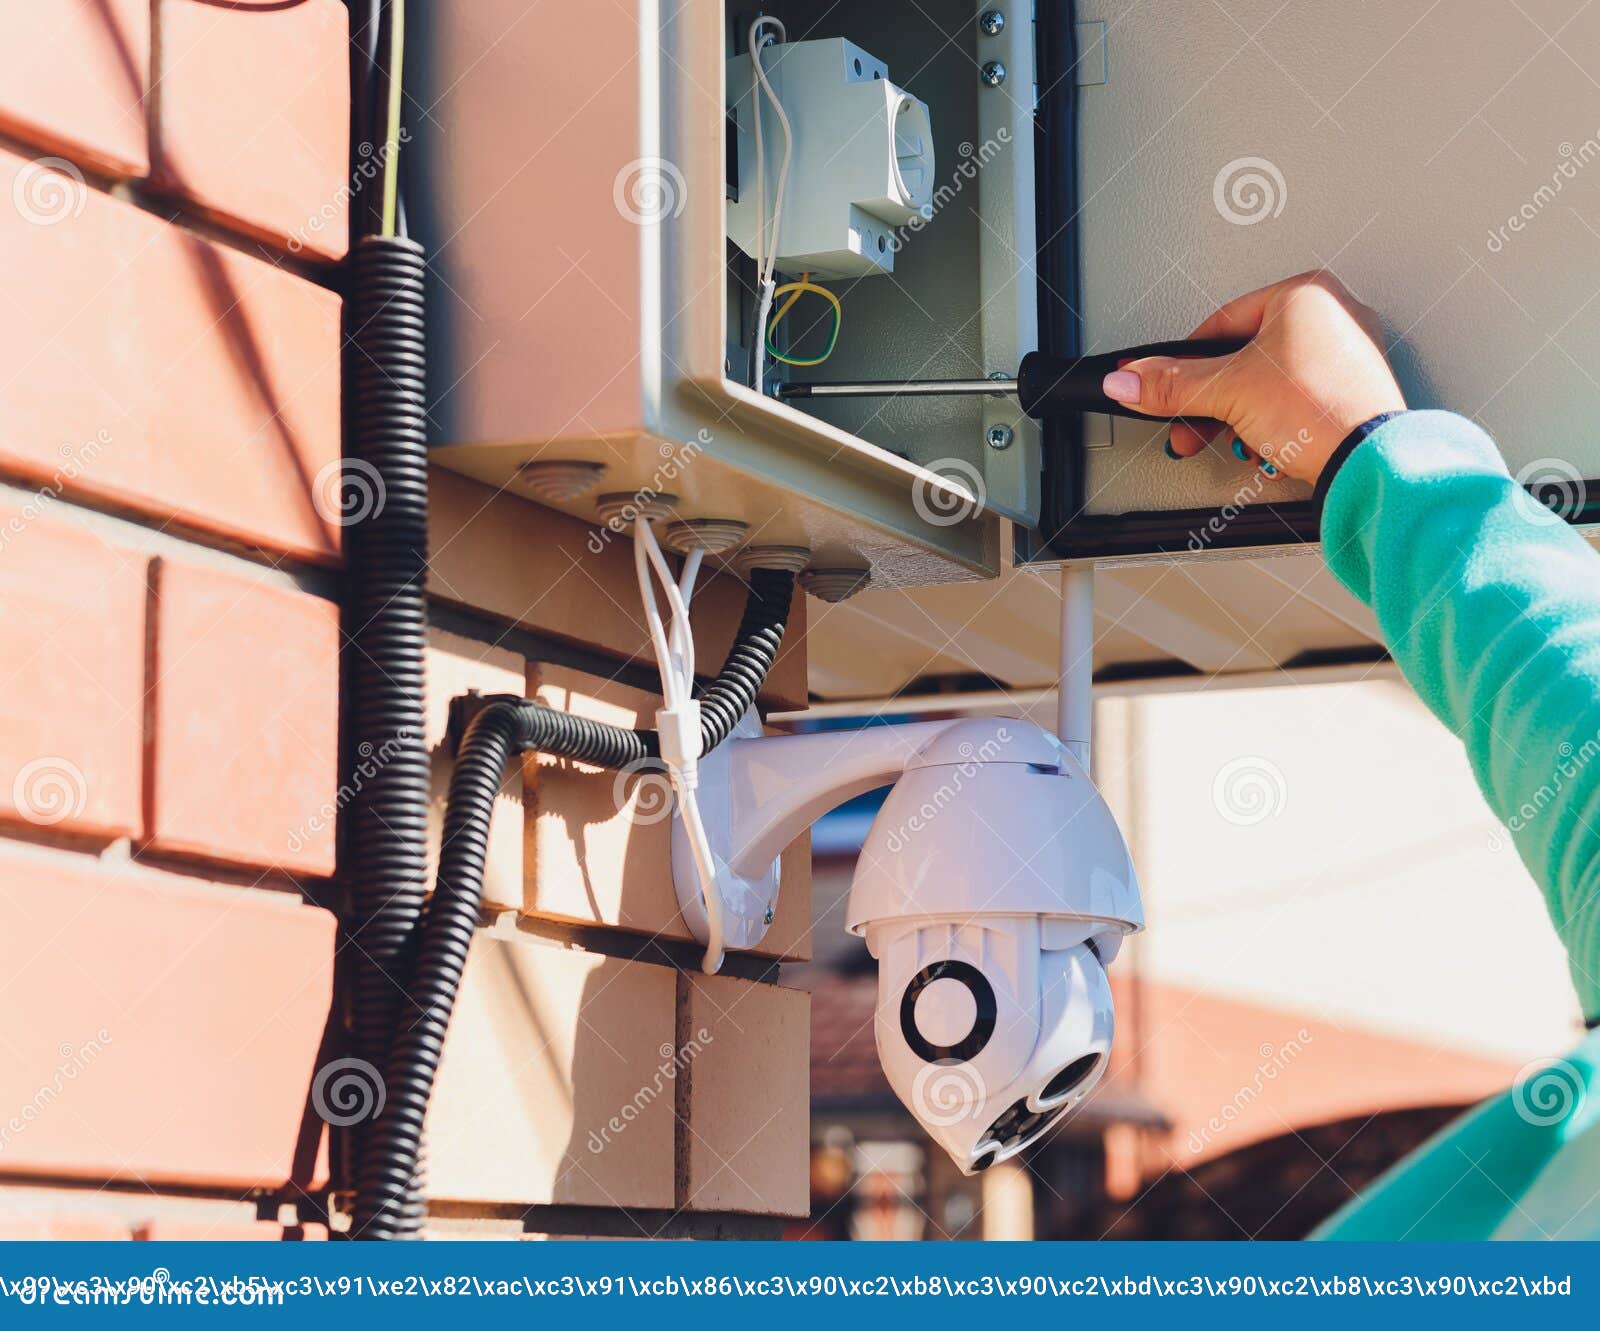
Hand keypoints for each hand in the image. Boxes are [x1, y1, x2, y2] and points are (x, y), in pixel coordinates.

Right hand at [1100, 270, 1405, 484]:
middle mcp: (1333, 314)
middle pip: (1243, 359)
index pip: (1218, 324)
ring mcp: (1348, 353)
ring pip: (1269, 384)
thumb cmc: (1321, 409)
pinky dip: (1276, 424)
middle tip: (1192, 427)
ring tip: (1243, 441)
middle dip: (1213, 403)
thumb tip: (1129, 379)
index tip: (1160, 385)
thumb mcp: (1227, 391)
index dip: (1183, 363)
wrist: (1368, 460)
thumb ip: (1171, 386)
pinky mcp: (1355, 390)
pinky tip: (1272, 445)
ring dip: (1244, 419)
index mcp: (1305, 293)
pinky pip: (1297, 401)